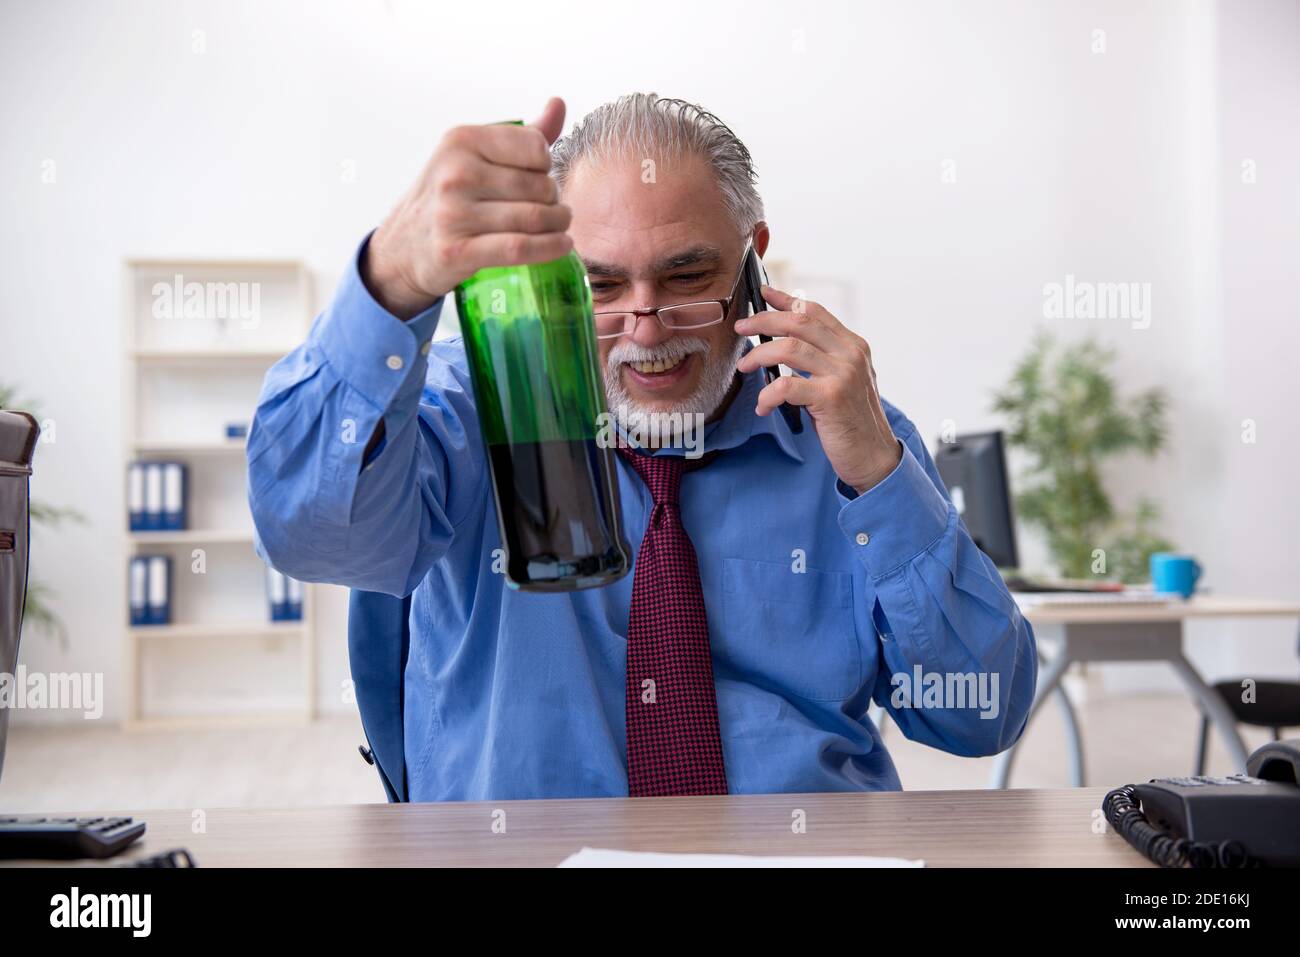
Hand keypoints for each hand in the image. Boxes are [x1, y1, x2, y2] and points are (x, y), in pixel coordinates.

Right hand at [363, 97, 573, 317]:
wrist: (403, 248)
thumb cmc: (450, 198)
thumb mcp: (475, 157)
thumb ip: (521, 136)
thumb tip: (558, 104)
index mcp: (461, 141)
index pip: (536, 148)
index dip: (546, 166)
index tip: (539, 178)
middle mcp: (455, 173)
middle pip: (539, 186)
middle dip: (554, 200)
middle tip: (551, 209)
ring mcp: (453, 213)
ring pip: (534, 218)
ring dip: (558, 225)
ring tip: (560, 226)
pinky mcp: (457, 250)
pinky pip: (520, 248)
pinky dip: (550, 248)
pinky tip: (562, 245)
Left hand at [735, 286, 901, 493]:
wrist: (874, 456)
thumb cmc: (850, 421)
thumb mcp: (842, 382)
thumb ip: (822, 360)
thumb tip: (782, 344)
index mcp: (853, 346)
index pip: (815, 312)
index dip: (786, 300)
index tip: (764, 294)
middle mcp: (850, 354)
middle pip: (798, 322)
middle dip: (764, 321)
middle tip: (741, 328)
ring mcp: (842, 374)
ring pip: (788, 348)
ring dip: (759, 356)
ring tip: (744, 367)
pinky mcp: (831, 398)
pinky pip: (786, 385)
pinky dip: (767, 395)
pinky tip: (763, 406)